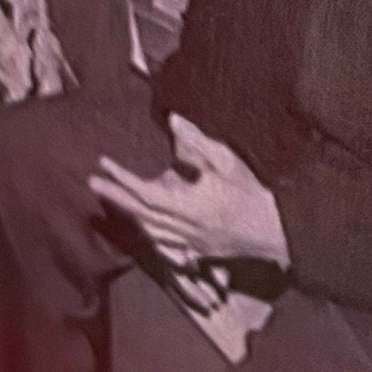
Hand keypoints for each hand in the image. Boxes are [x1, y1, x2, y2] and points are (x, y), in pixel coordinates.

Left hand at [91, 115, 290, 276]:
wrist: (279, 232)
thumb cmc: (254, 194)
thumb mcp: (228, 162)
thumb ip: (198, 142)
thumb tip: (173, 120)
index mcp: (189, 205)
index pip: (144, 191)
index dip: (121, 178)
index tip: (103, 165)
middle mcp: (183, 228)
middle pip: (140, 213)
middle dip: (115, 197)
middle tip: (92, 183)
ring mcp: (189, 243)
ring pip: (149, 230)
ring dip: (129, 215)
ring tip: (113, 199)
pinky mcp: (198, 251)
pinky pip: (164, 244)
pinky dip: (149, 233)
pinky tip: (142, 226)